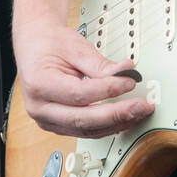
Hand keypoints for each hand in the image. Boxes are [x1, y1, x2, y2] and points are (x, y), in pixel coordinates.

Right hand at [13, 19, 155, 137]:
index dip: (108, 90)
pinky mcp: (58, 125)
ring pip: (85, 130)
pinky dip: (107, 126)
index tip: (130, 81)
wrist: (35, 47)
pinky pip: (85, 131)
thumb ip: (101, 65)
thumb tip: (126, 73)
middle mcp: (40, 108)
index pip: (80, 94)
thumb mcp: (76, 47)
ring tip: (138, 112)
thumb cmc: (51, 45)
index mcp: (39, 84)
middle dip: (116, 114)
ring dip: (116, 124)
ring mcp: (47, 120)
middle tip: (141, 106)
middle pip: (82, 119)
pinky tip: (124, 119)